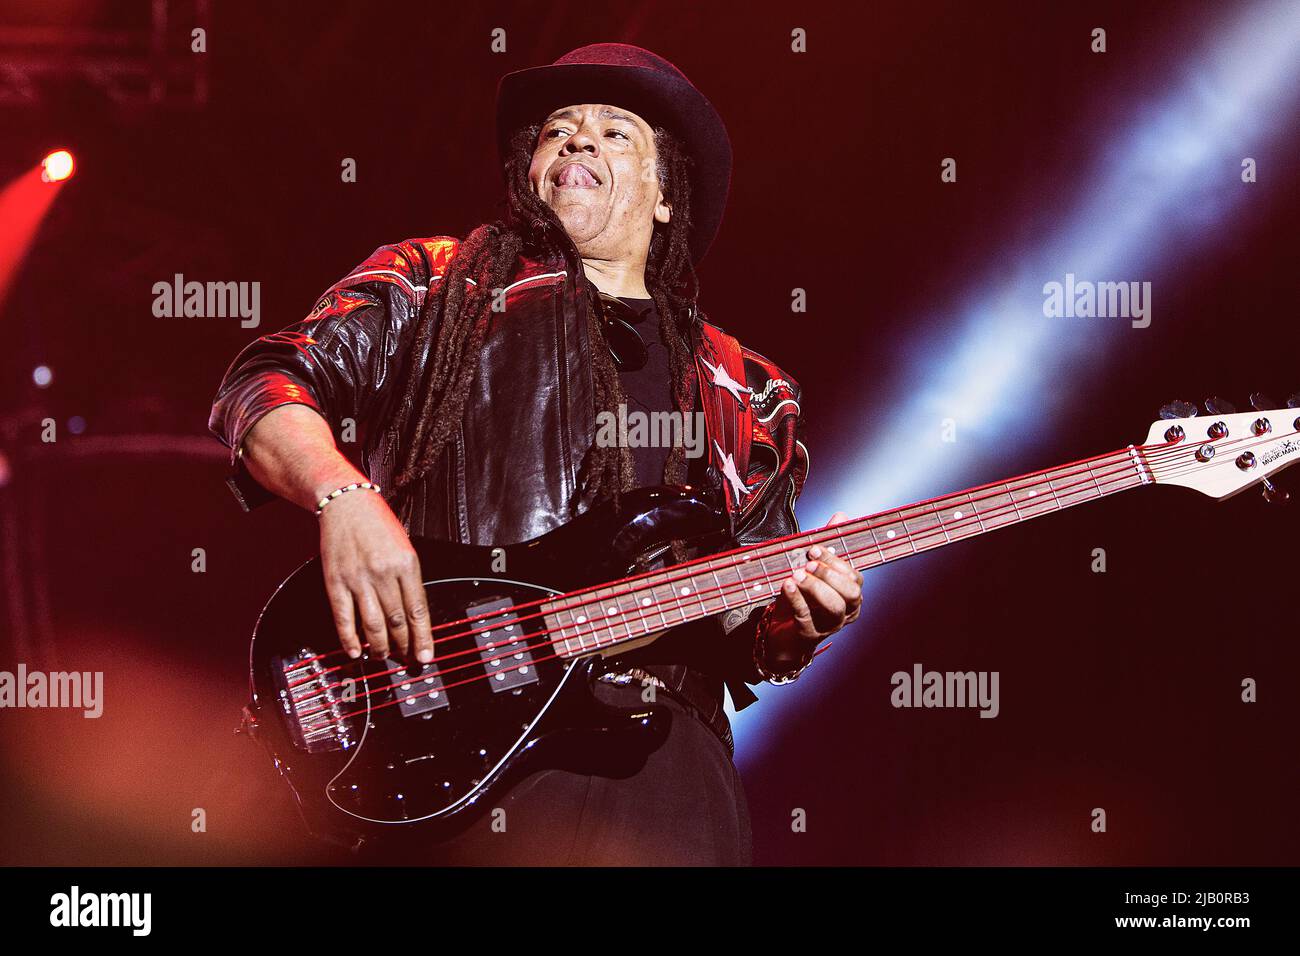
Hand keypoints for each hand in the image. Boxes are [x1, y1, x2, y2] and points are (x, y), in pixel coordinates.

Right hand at [318, 489, 431, 662]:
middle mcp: (384, 573)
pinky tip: (355, 650)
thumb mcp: (405, 547)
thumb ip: (409, 579)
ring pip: (373, 624)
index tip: (425, 655)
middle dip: (404, 646)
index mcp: (406, 564)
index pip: (418, 610)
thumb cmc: (378, 523)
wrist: (346, 503)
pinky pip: (344, 617)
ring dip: (380, 646)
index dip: (422, 637)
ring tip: (384, 657)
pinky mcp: (336, 581)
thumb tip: (413, 614)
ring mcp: (358, 579)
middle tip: (406, 659)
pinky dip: (349, 638)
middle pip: (397, 621)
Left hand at [760, 511, 862, 667]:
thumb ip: (828, 545)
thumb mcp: (813, 570)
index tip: (814, 549)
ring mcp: (829, 626)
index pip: (854, 577)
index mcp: (851, 595)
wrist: (783, 632)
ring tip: (796, 575)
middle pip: (850, 594)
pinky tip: (787, 586)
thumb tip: (841, 516)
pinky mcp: (810, 636)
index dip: (836, 562)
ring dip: (815, 588)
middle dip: (830, 575)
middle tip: (808, 563)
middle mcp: (846, 612)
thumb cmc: (802, 598)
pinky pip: (806, 618)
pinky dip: (797, 600)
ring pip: (833, 608)